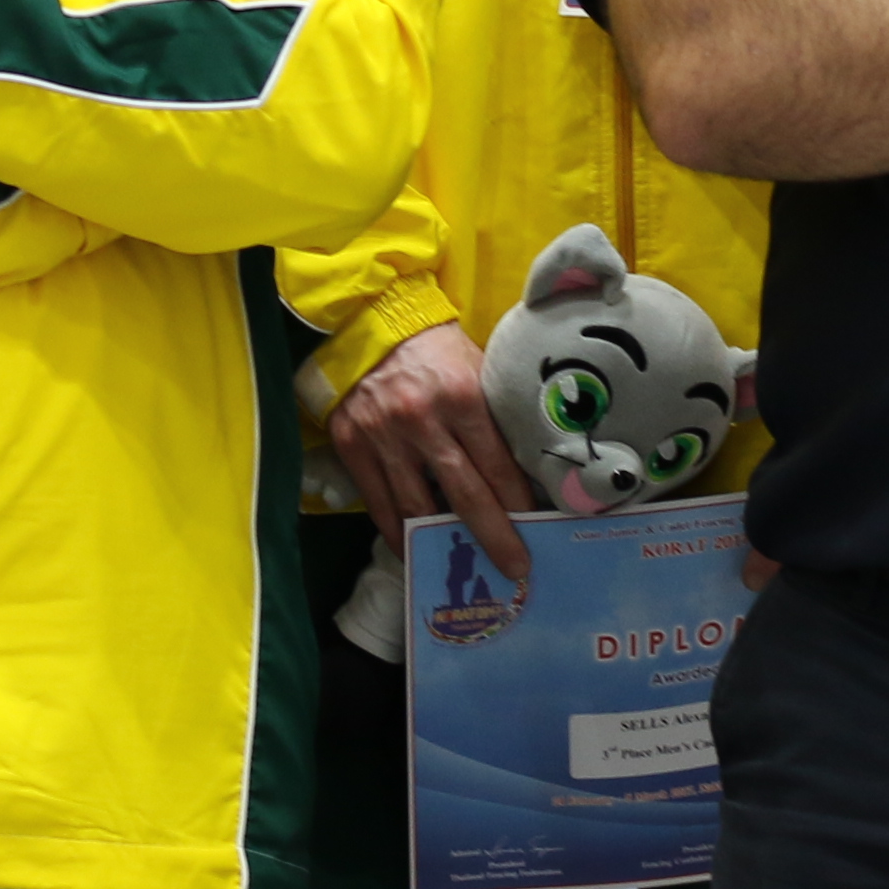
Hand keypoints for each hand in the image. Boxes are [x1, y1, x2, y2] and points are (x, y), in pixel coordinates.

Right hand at [330, 321, 537, 584]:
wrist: (369, 320)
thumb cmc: (435, 348)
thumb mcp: (475, 369)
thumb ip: (493, 416)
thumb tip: (523, 469)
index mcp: (461, 397)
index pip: (497, 465)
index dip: (518, 503)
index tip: (536, 529)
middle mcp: (422, 420)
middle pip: (465, 494)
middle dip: (494, 536)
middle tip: (517, 568)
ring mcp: (383, 436)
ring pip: (418, 506)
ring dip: (442, 541)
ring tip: (463, 565)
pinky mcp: (353, 445)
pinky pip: (379, 502)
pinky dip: (396, 531)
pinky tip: (413, 548)